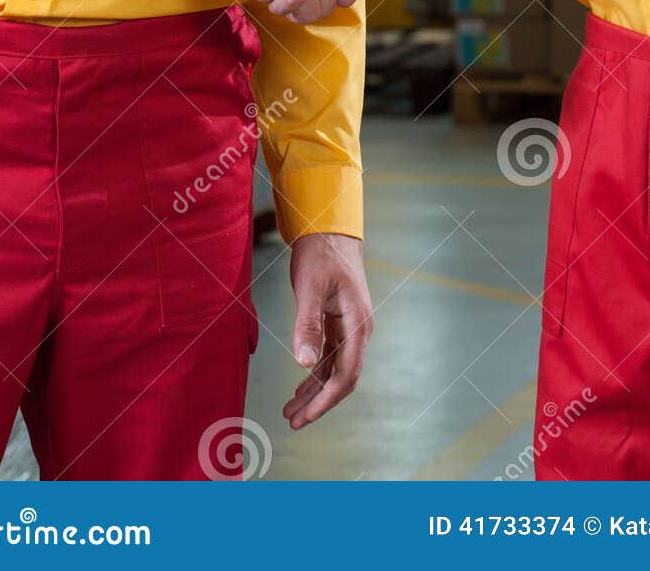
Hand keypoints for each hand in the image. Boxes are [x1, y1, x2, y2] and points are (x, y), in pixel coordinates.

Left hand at [284, 233, 373, 428]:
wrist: (329, 228)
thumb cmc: (320, 253)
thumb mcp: (310, 287)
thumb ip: (307, 324)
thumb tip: (303, 363)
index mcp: (356, 323)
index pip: (346, 373)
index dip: (326, 399)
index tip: (305, 416)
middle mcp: (358, 329)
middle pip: (342, 377)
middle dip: (319, 402)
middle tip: (293, 421)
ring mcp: (350, 326)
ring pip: (335, 369)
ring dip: (315, 391)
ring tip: (291, 410)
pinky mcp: (339, 321)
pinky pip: (330, 356)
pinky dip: (316, 373)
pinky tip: (301, 385)